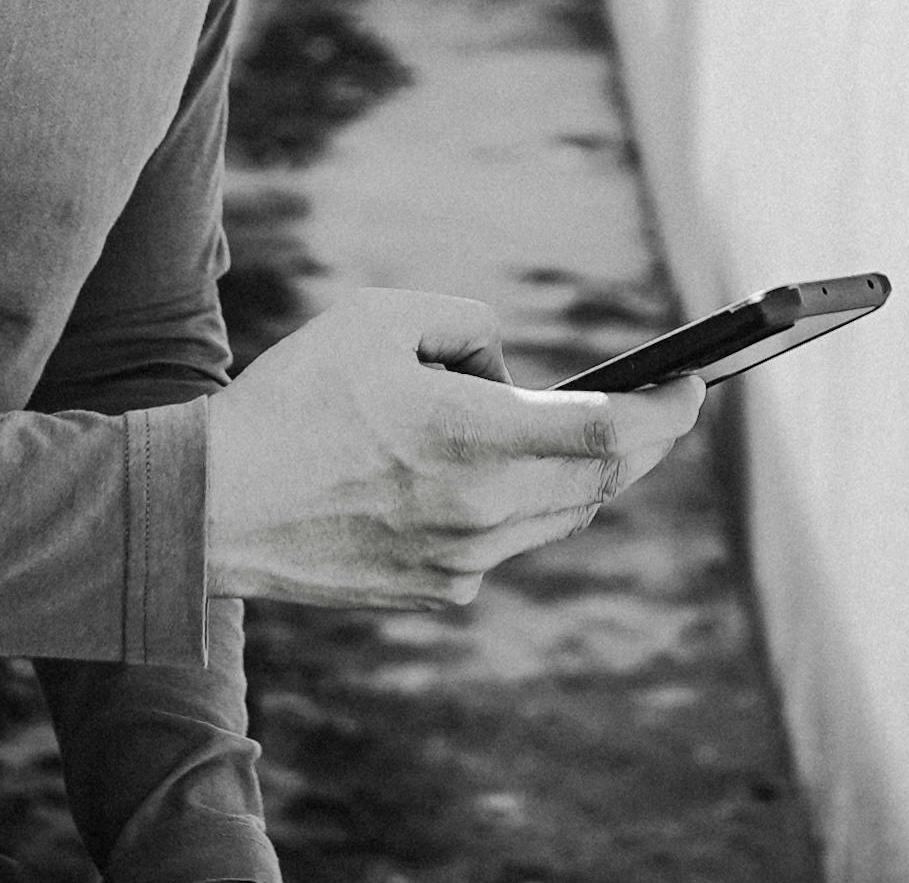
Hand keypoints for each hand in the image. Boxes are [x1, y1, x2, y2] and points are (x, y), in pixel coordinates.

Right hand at [199, 287, 703, 607]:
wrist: (211, 507)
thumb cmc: (293, 398)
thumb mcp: (380, 318)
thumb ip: (467, 323)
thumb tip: (509, 370)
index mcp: (472, 437)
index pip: (611, 432)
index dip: (669, 409)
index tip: (697, 385)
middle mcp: (479, 511)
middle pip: (603, 481)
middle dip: (644, 440)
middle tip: (662, 405)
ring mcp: (462, 561)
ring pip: (562, 515)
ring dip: (579, 472)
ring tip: (566, 429)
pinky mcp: (438, 590)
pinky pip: (508, 541)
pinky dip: (515, 504)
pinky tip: (479, 474)